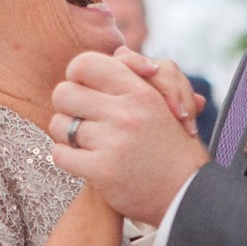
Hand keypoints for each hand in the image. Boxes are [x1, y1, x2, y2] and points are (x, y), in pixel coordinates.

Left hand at [50, 52, 209, 225]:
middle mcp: (126, 113)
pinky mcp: (103, 170)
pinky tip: (85, 162)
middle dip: (68, 107)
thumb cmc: (170, 144)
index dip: (77, 77)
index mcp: (140, 91)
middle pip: (63, 93)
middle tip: (84, 119)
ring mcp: (114, 142)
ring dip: (68, 135)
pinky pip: (60, 154)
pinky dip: (68, 159)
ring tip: (87, 143)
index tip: (86, 91)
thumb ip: (138, 73)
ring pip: (59, 124)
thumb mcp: (164, 101)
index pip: (84, 64)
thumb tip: (118, 52)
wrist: (187, 193)